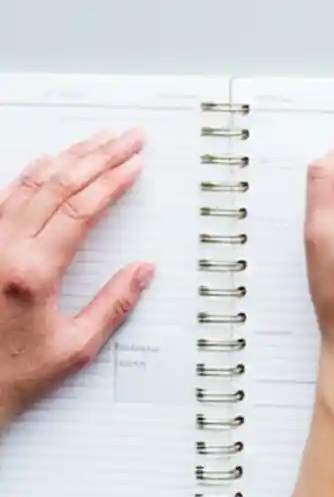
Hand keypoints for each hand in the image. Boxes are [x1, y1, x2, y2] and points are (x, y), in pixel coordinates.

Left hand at [0, 130, 151, 431]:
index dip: (112, 182)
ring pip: (29, 183)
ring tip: (96, 140)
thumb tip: (143, 271)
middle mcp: (4, 250)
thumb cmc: (13, 373)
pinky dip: (31, 173)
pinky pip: (5, 197)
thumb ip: (113, 306)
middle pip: (57, 186)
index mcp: (32, 273)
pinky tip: (49, 161)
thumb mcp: (75, 349)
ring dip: (67, 156)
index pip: (80, 210)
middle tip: (126, 138)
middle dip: (98, 156)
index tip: (135, 164)